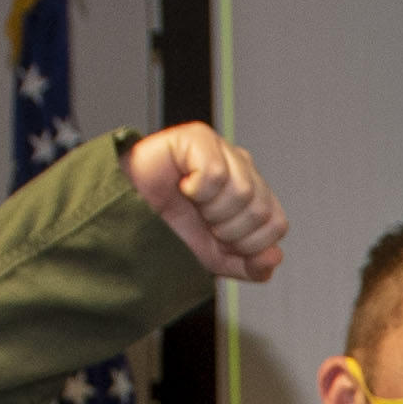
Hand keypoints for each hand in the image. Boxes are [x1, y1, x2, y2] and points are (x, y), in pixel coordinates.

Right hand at [126, 123, 285, 281]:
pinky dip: (197, 188)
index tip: (219, 238)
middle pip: (261, 210)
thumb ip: (252, 265)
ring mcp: (223, 151)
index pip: (276, 225)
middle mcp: (243, 169)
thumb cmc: (167, 228)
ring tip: (193, 204)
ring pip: (242, 191)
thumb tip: (274, 256)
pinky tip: (184, 186)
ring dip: (212, 210)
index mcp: (254, 194)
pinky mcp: (198, 138)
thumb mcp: (217, 259)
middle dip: (228, 229)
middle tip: (203, 221)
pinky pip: (216, 171)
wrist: (126, 217)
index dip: (247, 243)